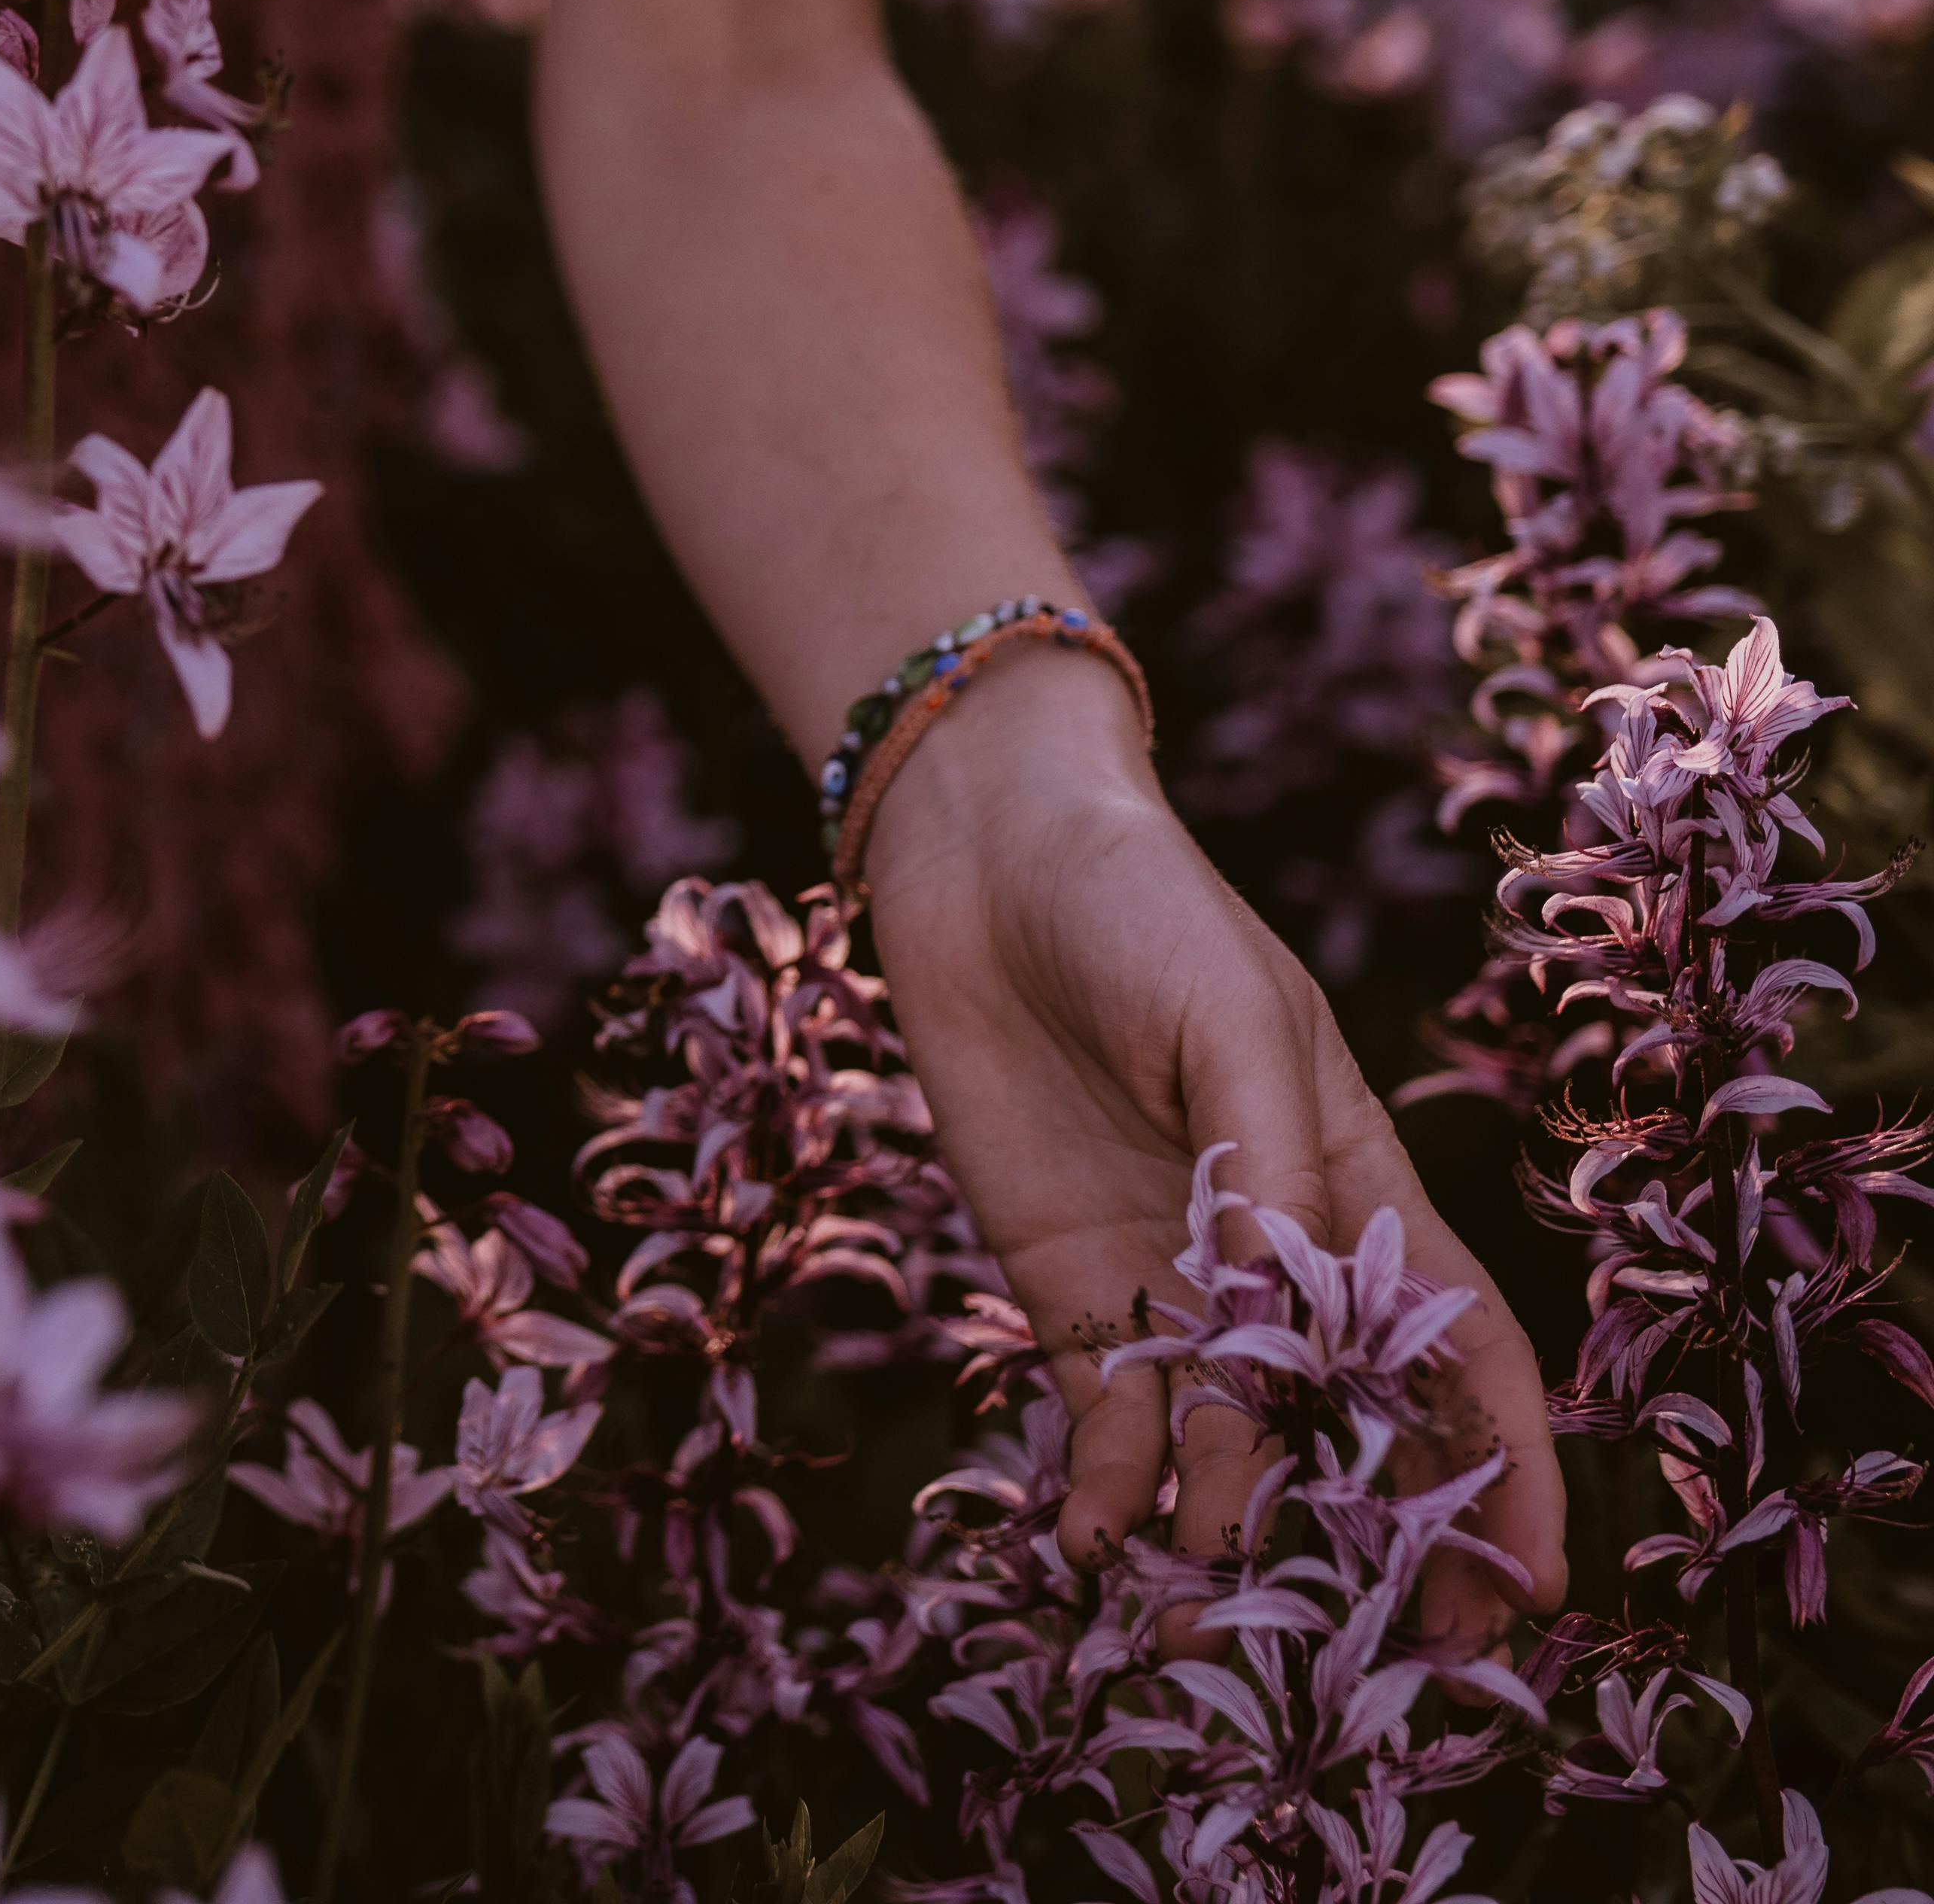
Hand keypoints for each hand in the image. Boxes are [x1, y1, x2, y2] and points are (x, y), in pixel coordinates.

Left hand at [864, 653, 1564, 1642]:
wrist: (984, 859)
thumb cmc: (1141, 910)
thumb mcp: (1230, 1020)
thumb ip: (1269, 1168)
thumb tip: (1291, 1316)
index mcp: (1362, 1184)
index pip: (1463, 1346)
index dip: (1506, 1463)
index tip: (1529, 1578)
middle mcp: (1276, 1252)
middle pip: (1360, 1421)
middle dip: (1392, 1536)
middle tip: (1405, 1653)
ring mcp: (1172, 1274)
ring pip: (1227, 1439)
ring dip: (1232, 1531)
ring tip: (1213, 1617)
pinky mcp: (1065, 1281)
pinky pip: (1105, 1409)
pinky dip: (1109, 1482)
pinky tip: (1098, 1542)